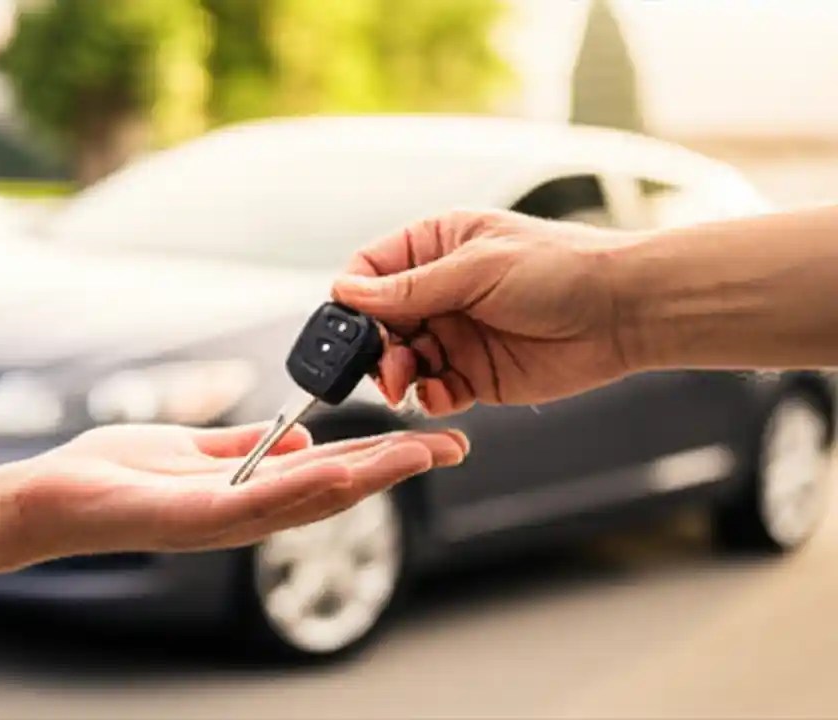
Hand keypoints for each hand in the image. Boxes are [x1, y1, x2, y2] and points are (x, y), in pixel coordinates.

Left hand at [9, 422, 467, 561]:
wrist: (51, 498)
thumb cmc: (112, 474)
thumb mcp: (191, 448)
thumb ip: (243, 446)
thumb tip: (301, 439)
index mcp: (248, 492)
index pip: (329, 473)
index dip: (383, 458)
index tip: (431, 440)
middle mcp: (245, 513)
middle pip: (333, 489)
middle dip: (395, 469)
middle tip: (453, 446)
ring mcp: (220, 521)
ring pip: (307, 499)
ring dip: (365, 476)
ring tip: (415, 454)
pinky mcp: (188, 520)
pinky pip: (252, 504)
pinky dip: (298, 487)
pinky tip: (336, 468)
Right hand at [332, 209, 631, 414]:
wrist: (624, 313)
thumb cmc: (561, 269)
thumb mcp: (477, 268)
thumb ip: (410, 287)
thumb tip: (347, 292)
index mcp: (435, 247)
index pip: (370, 271)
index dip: (353, 299)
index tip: (349, 326)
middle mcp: (440, 291)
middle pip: (377, 323)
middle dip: (373, 346)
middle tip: (383, 363)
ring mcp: (455, 335)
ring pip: (400, 361)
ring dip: (396, 374)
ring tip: (407, 380)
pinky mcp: (475, 375)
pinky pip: (433, 391)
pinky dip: (428, 397)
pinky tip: (440, 394)